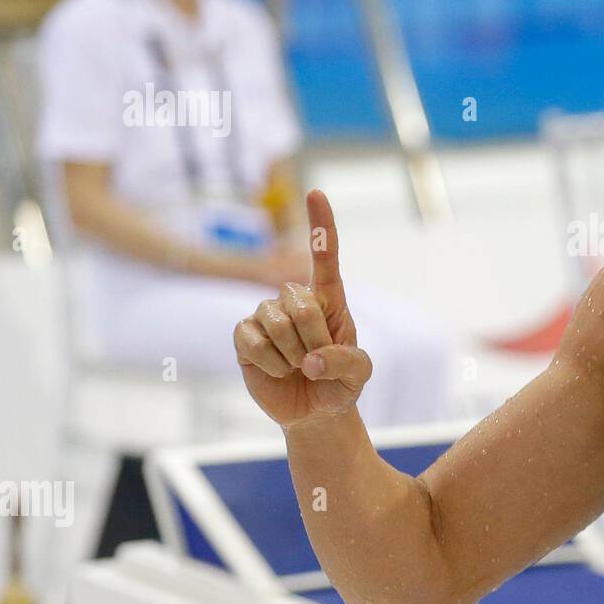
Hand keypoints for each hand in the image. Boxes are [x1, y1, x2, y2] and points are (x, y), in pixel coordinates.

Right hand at [233, 190, 371, 426]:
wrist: (313, 410)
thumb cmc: (339, 382)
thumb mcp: (359, 374)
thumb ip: (347, 363)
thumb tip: (312, 360)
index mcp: (329, 299)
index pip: (324, 256)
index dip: (320, 225)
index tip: (316, 192)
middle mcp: (295, 299)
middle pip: (300, 302)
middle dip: (314, 339)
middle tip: (317, 360)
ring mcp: (266, 315)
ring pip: (275, 322)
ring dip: (292, 354)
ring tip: (297, 366)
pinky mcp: (244, 335)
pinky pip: (252, 339)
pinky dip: (270, 361)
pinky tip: (277, 369)